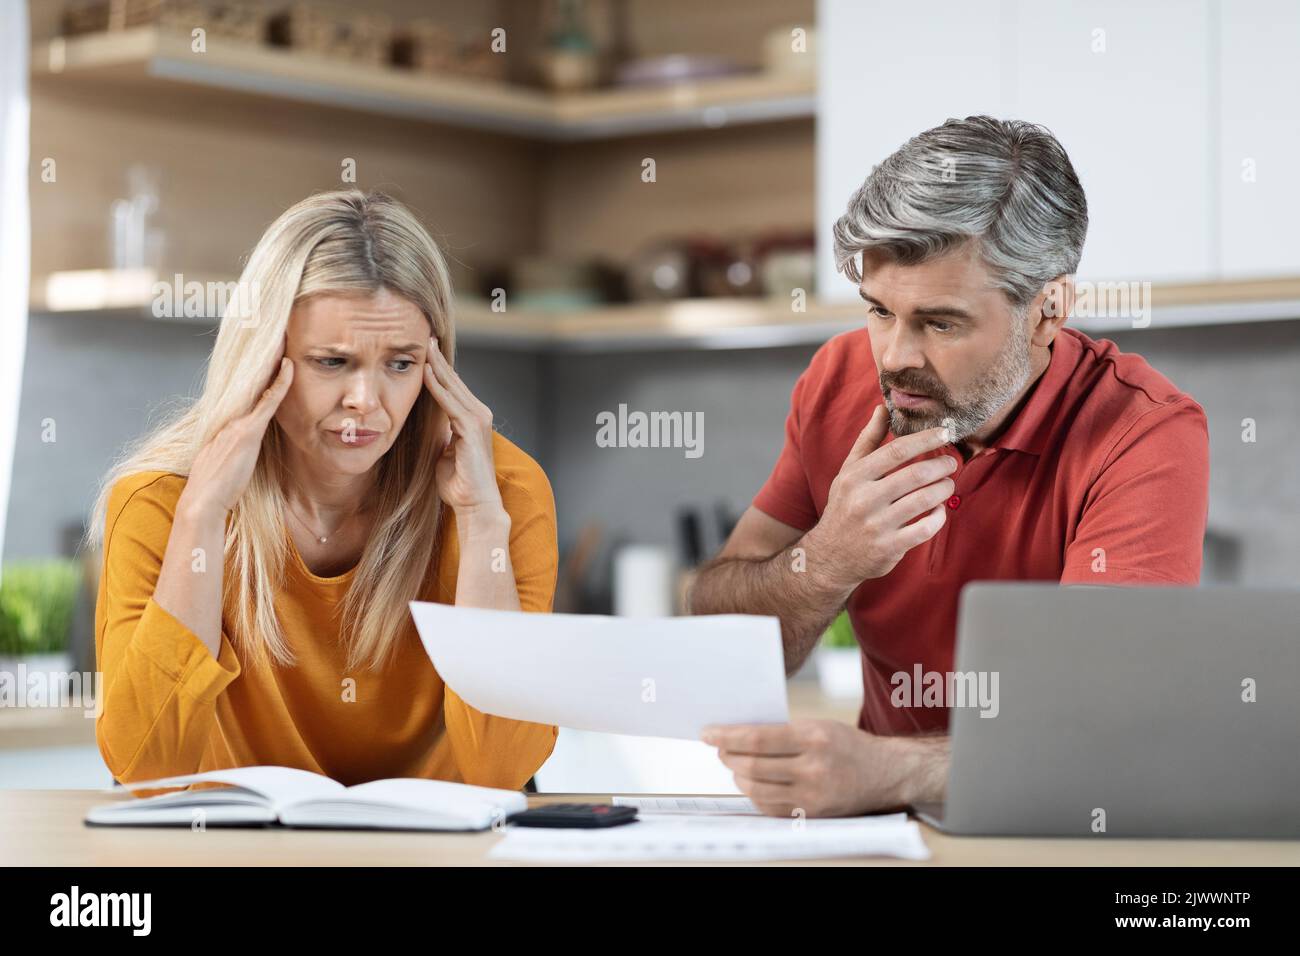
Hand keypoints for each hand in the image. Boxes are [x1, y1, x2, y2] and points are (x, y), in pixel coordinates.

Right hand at [180, 354, 293, 516]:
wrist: (203, 500)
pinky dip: (280, 383)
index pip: (248, 391)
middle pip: (253, 380)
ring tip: (284, 338)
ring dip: (272, 361)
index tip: (271, 352)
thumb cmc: (216, 486)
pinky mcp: (247, 431)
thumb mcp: (224, 460)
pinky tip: (289, 366)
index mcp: (228, 422)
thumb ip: (235, 447)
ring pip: (260, 385)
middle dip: (264, 356)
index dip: (261, 371)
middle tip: (277, 331)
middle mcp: (233, 417)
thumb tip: (241, 445)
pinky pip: (268, 401)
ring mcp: (239, 422)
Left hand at [423, 337, 502, 518]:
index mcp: (472, 419)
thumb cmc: (459, 484)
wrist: (475, 505)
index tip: (424, 352)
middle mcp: (479, 414)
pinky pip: (450, 402)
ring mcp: (478, 419)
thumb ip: (439, 434)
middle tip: (425, 337)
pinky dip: (437, 386)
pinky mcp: (472, 428)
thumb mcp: (443, 452)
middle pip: (454, 381)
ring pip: (453, 386)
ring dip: (437, 365)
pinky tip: (425, 372)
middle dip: (438, 359)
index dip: (439, 369)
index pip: (453, 388)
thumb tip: (428, 425)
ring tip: (423, 346)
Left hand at [701, 719, 917, 816]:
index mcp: (814, 738)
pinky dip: (754, 794)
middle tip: (719, 748)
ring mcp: (813, 796)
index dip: (727, 737)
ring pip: (757, 789)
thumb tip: (737, 736)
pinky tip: (751, 782)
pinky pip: (770, 807)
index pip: (758, 739)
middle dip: (728, 757)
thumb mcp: (818, 726)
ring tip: (734, 765)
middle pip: (753, 766)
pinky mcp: (812, 815)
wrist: (885, 773)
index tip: (708, 733)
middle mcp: (814, 768)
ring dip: (738, 776)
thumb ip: (782, 731)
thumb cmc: (846, 744)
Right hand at [803, 405, 956, 593]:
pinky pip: (925, 528)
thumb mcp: (848, 472)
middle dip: (941, 465)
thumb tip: (883, 408)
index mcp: (855, 476)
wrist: (829, 556)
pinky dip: (939, 516)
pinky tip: (939, 510)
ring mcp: (877, 525)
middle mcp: (864, 499)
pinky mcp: (889, 547)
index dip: (925, 439)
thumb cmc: (844, 507)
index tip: (945, 433)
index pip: (896, 450)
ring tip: (948, 483)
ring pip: (924, 500)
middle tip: (951, 461)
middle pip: (915, 475)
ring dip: (944, 488)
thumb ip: (868, 440)